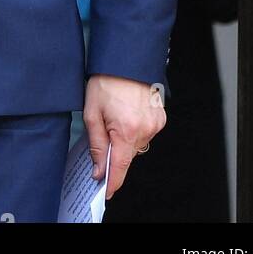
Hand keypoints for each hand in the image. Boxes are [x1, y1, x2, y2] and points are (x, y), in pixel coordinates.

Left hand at [83, 73, 166, 199]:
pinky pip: (145, 134)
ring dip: (124, 141)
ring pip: (137, 146)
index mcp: (126, 130)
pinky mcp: (160, 119)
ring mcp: (156, 125)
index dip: (112, 182)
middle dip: (114, 154)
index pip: (120, 166)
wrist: (125, 61)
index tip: (105, 192)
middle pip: (128, 157)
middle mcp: (145, 130)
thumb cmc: (106, 82)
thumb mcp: (92, 113)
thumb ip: (96, 144)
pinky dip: (134, 131)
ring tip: (114, 120)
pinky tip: (126, 116)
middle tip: (102, 138)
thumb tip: (98, 169)